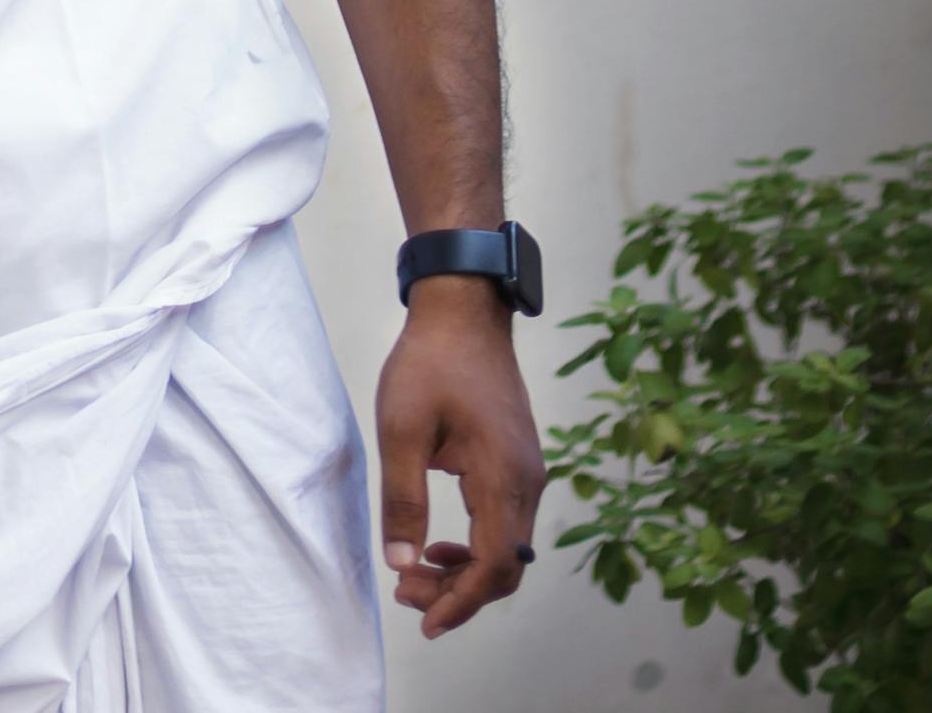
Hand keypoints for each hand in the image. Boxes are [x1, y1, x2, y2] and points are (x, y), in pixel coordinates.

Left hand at [375, 276, 546, 636]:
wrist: (464, 309)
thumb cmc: (430, 362)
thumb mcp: (402, 428)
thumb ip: (403, 499)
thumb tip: (403, 565)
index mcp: (503, 476)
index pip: (493, 566)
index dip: (460, 603)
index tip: (424, 622)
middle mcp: (528, 481)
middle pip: (506, 567)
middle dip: (460, 594)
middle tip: (408, 596)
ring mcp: (529, 471)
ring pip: (509, 549)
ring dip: (467, 573)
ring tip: (417, 575)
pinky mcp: (520, 462)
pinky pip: (507, 524)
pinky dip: (477, 546)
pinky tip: (441, 544)